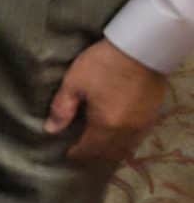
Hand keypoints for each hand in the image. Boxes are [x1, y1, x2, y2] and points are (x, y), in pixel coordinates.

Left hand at [45, 39, 168, 161]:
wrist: (142, 48)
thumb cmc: (103, 64)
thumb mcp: (75, 82)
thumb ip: (63, 108)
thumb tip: (51, 130)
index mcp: (106, 125)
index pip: (89, 149)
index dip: (77, 153)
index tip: (67, 154)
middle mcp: (127, 131)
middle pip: (109, 153)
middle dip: (93, 155)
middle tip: (80, 152)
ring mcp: (143, 124)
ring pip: (125, 147)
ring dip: (110, 150)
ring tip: (97, 146)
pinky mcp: (153, 114)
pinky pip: (137, 137)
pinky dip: (125, 141)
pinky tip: (117, 134)